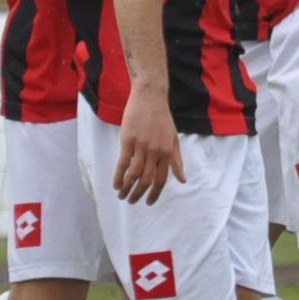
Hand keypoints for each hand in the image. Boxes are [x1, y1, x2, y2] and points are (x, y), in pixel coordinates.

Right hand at [114, 88, 184, 204]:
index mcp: (167, 152)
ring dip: (127, 188)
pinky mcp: (128, 140)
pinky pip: (123, 163)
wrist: (150, 97)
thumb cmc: (162, 118)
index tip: (148, 203)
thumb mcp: (174, 139)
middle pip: (146, 180)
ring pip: (133, 174)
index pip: (161, 179)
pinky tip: (115, 184)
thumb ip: (177, 161)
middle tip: (132, 201)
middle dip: (138, 194)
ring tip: (121, 195)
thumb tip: (183, 180)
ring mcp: (141, 146)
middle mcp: (155, 151)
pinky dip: (118, 176)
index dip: (154, 194)